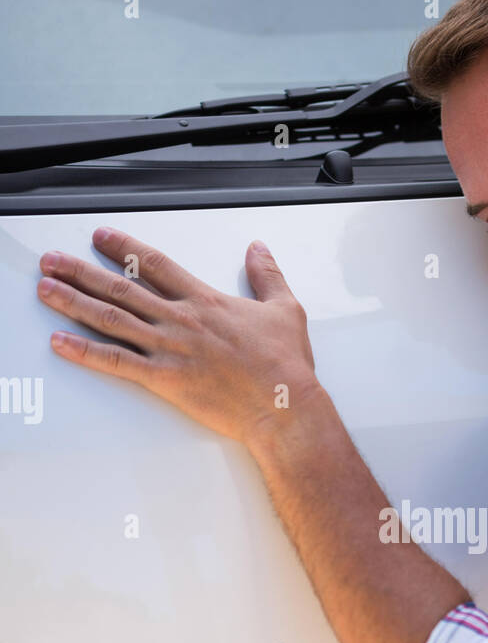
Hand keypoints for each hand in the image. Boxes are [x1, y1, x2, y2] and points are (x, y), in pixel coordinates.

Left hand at [37, 228, 321, 443]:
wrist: (284, 405)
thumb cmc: (285, 365)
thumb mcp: (284, 309)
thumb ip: (267, 275)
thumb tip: (259, 250)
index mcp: (205, 301)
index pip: (155, 264)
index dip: (124, 247)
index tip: (101, 237)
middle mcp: (181, 320)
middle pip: (121, 286)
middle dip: (81, 271)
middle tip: (53, 261)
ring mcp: (170, 348)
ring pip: (111, 318)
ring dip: (74, 302)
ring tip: (46, 290)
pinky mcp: (165, 379)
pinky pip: (116, 361)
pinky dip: (85, 351)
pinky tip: (61, 342)